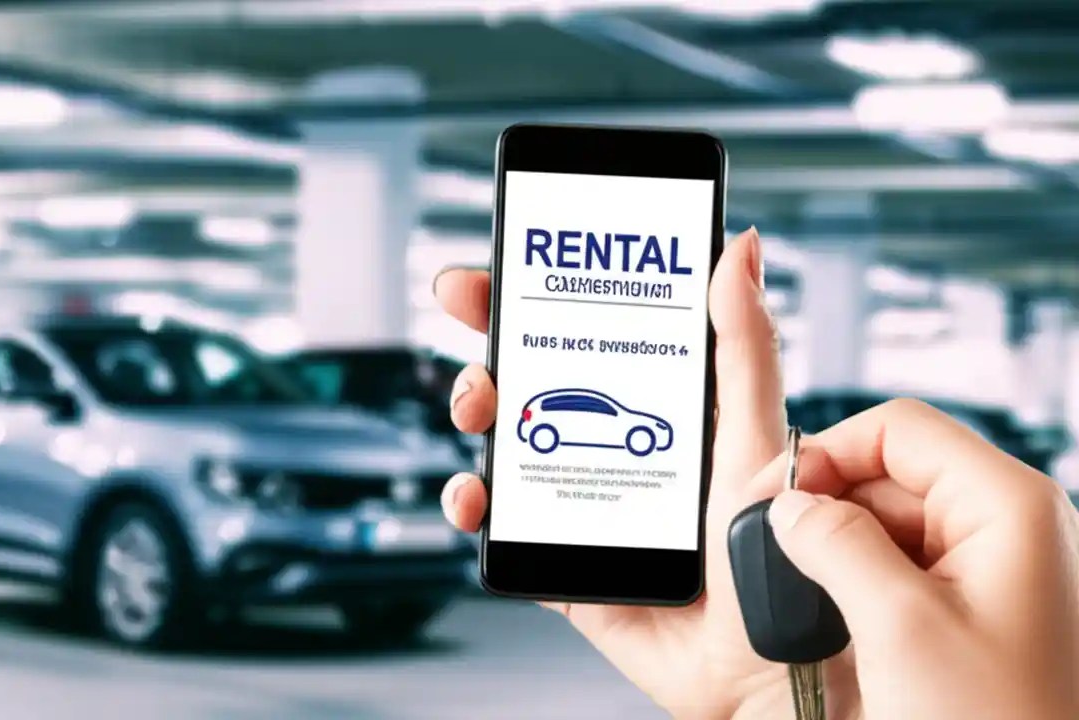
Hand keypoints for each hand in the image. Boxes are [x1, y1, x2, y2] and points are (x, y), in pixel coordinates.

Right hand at [434, 228, 793, 719]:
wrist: (758, 665)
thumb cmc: (773, 554)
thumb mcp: (757, 436)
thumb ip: (744, 347)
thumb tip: (740, 250)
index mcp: (655, 411)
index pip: (590, 336)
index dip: (544, 295)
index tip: (508, 260)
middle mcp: (608, 450)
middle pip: (532, 379)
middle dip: (490, 337)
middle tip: (466, 309)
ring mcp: (576, 502)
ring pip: (504, 443)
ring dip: (476, 411)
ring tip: (481, 405)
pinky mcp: (556, 560)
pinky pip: (499, 528)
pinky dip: (472, 505)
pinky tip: (476, 495)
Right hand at [753, 398, 1078, 718]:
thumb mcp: (899, 628)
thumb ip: (836, 546)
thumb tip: (789, 504)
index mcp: (1008, 505)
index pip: (898, 428)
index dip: (827, 452)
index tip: (773, 495)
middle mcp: (1010, 523)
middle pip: (893, 469)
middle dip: (829, 503)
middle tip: (774, 546)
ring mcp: (999, 565)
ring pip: (894, 518)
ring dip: (841, 546)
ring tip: (809, 592)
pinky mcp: (982, 604)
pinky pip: (907, 563)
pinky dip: (862, 578)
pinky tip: (842, 615)